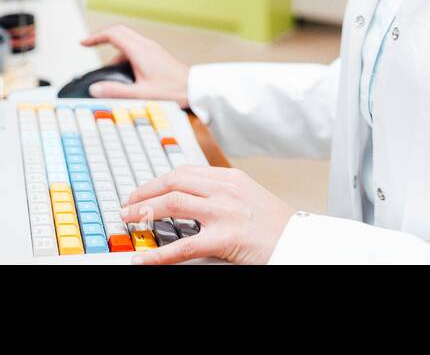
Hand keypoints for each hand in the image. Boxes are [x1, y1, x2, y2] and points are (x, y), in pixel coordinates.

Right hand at [80, 23, 189, 106]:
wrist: (193, 88)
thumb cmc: (172, 90)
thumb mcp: (140, 93)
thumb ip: (116, 91)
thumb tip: (95, 89)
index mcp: (139, 50)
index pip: (113, 34)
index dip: (96, 37)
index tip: (84, 43)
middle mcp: (145, 45)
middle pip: (119, 31)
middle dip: (102, 36)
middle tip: (89, 45)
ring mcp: (151, 48)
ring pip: (127, 38)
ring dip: (114, 47)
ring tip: (107, 67)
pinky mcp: (155, 53)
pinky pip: (135, 46)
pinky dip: (124, 52)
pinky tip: (124, 71)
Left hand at [121, 165, 294, 264]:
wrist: (302, 243)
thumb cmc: (277, 226)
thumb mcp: (249, 199)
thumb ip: (222, 196)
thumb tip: (190, 203)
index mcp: (230, 178)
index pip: (184, 172)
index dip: (158, 181)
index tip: (143, 190)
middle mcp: (226, 189)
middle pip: (173, 182)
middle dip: (144, 192)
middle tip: (127, 204)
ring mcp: (225, 212)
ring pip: (173, 204)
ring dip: (144, 211)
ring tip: (128, 220)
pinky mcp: (226, 238)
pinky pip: (184, 244)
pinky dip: (159, 253)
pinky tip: (144, 258)